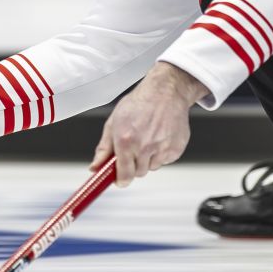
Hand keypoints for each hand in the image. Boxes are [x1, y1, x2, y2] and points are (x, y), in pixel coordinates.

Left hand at [89, 62, 207, 186]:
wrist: (165, 91)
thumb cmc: (139, 104)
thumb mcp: (114, 122)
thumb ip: (104, 148)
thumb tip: (95, 167)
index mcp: (125, 141)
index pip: (124, 175)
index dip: (121, 180)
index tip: (120, 180)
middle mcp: (144, 146)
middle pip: (138, 173)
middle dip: (134, 165)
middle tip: (135, 149)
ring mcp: (162, 148)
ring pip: (152, 167)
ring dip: (149, 159)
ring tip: (149, 138)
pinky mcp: (176, 148)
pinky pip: (166, 160)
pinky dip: (162, 153)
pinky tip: (160, 136)